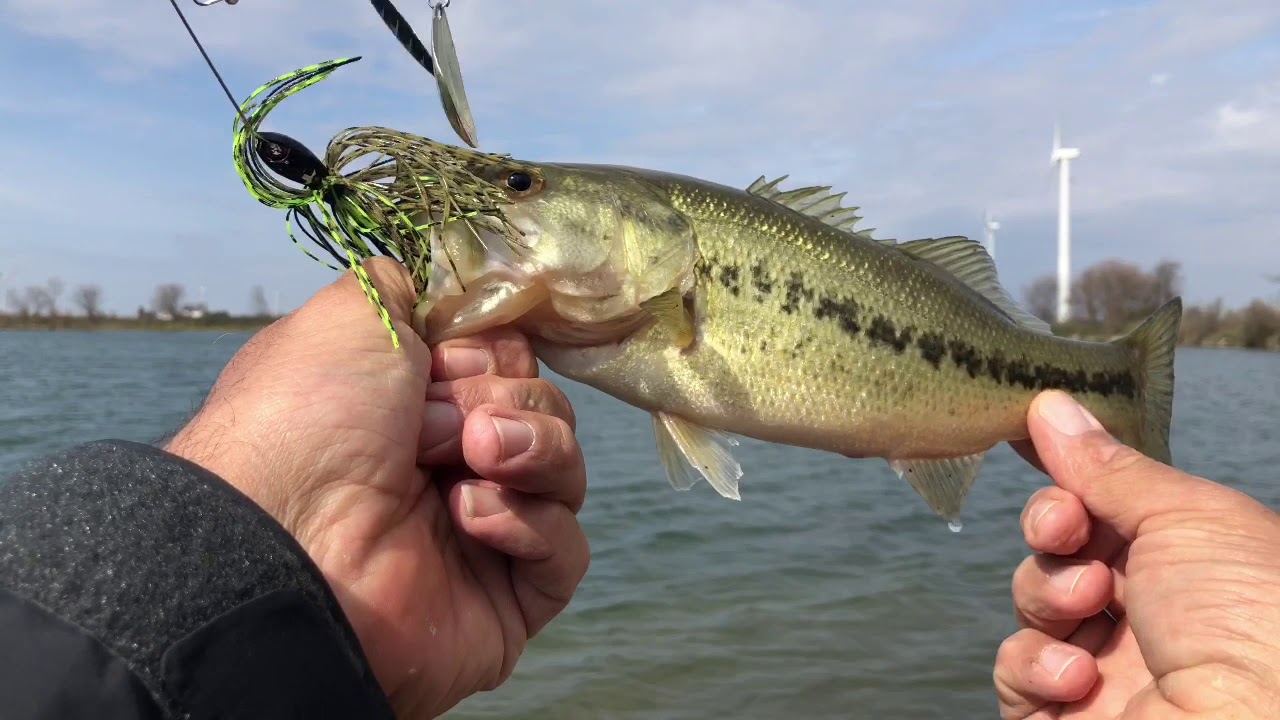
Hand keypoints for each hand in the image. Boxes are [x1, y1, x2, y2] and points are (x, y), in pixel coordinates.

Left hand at [166, 258, 589, 717]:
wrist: (286, 537)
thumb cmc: (308, 416)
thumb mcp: (354, 312)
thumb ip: (410, 284)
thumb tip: (454, 292)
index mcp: (415, 404)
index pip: (511, 362)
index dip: (494, 353)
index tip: (449, 360)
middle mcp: (451, 464)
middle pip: (545, 408)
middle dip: (507, 401)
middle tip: (442, 426)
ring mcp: (483, 534)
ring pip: (566, 470)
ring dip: (532, 449)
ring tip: (473, 460)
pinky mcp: (510, 599)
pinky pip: (565, 550)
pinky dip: (531, 524)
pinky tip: (471, 517)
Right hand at [994, 390, 1279, 718]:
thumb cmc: (1253, 619)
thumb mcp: (1189, 518)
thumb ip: (1109, 467)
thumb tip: (1051, 407)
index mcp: (1190, 561)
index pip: (1107, 505)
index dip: (1069, 476)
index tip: (1031, 438)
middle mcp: (1149, 612)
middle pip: (1061, 547)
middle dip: (1052, 526)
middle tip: (1067, 528)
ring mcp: (1105, 667)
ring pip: (1033, 603)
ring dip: (1048, 593)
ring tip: (1089, 604)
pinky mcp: (1064, 714)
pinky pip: (1016, 672)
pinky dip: (1036, 664)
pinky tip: (1079, 675)